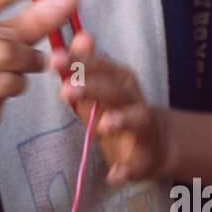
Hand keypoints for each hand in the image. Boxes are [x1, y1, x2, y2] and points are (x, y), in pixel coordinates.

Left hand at [50, 30, 173, 185]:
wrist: (156, 145)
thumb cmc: (118, 112)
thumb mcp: (100, 90)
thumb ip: (85, 67)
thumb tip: (79, 35)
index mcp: (121, 82)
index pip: (100, 67)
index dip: (79, 62)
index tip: (55, 57)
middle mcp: (134, 101)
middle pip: (116, 91)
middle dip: (93, 89)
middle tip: (67, 89)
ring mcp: (142, 131)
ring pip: (137, 121)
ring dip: (121, 121)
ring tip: (103, 126)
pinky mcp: (145, 159)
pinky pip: (137, 166)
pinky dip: (127, 171)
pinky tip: (114, 176)